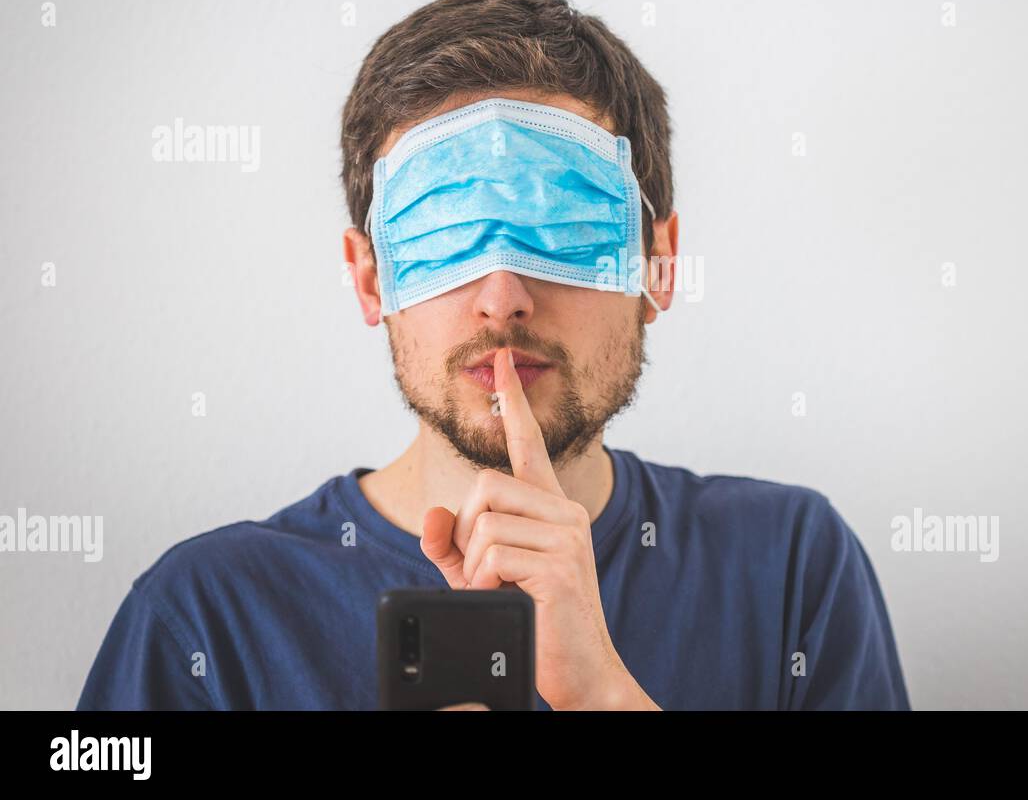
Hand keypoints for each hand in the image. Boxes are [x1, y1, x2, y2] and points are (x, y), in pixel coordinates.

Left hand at [419, 347, 657, 710]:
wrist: (582, 672)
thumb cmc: (536, 622)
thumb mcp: (484, 578)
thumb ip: (455, 547)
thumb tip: (436, 513)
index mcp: (552, 508)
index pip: (530, 444)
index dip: (514, 402)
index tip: (502, 364)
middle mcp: (565, 513)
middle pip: (486, 487)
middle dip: (467, 534)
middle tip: (484, 575)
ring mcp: (567, 537)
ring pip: (485, 521)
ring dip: (473, 564)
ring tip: (498, 591)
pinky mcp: (560, 566)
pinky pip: (492, 553)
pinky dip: (482, 581)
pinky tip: (505, 598)